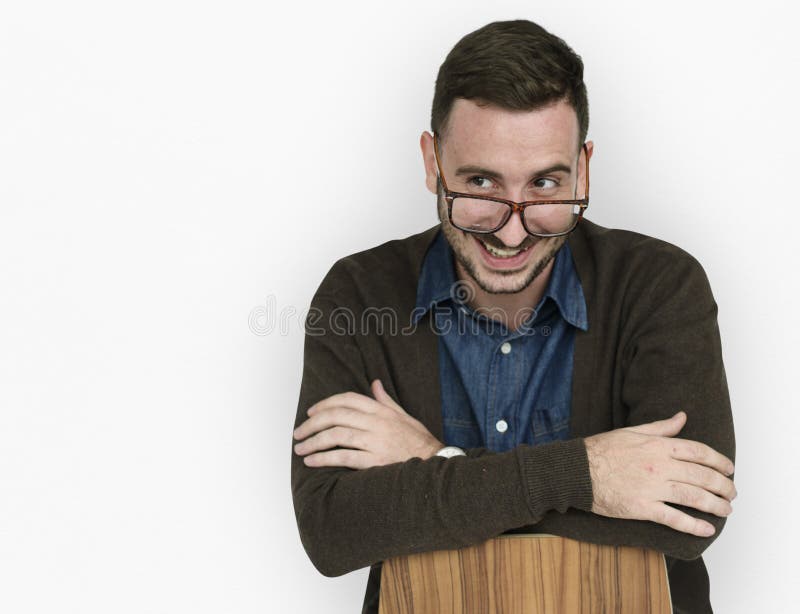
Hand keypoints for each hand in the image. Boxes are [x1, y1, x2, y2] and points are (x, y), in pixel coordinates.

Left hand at [293, 379, 443, 468]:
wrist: (434, 463)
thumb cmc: (418, 440)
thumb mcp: (403, 415)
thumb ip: (385, 400)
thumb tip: (375, 383)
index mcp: (382, 410)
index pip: (347, 399)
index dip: (325, 404)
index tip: (311, 413)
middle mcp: (377, 423)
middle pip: (336, 416)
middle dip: (312, 424)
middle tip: (299, 432)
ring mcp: (375, 441)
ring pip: (336, 435)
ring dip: (314, 441)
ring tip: (300, 448)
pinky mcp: (375, 461)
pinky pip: (343, 457)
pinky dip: (324, 458)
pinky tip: (312, 461)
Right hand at [584, 411, 736, 536]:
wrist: (577, 471)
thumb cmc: (602, 450)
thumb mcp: (632, 432)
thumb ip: (661, 427)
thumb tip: (682, 417)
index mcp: (658, 446)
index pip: (699, 452)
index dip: (719, 461)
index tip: (729, 469)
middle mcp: (660, 466)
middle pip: (702, 476)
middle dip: (723, 486)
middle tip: (731, 493)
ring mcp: (652, 488)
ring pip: (694, 497)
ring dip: (715, 505)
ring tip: (726, 510)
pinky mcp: (642, 508)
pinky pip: (674, 518)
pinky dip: (693, 526)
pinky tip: (706, 530)